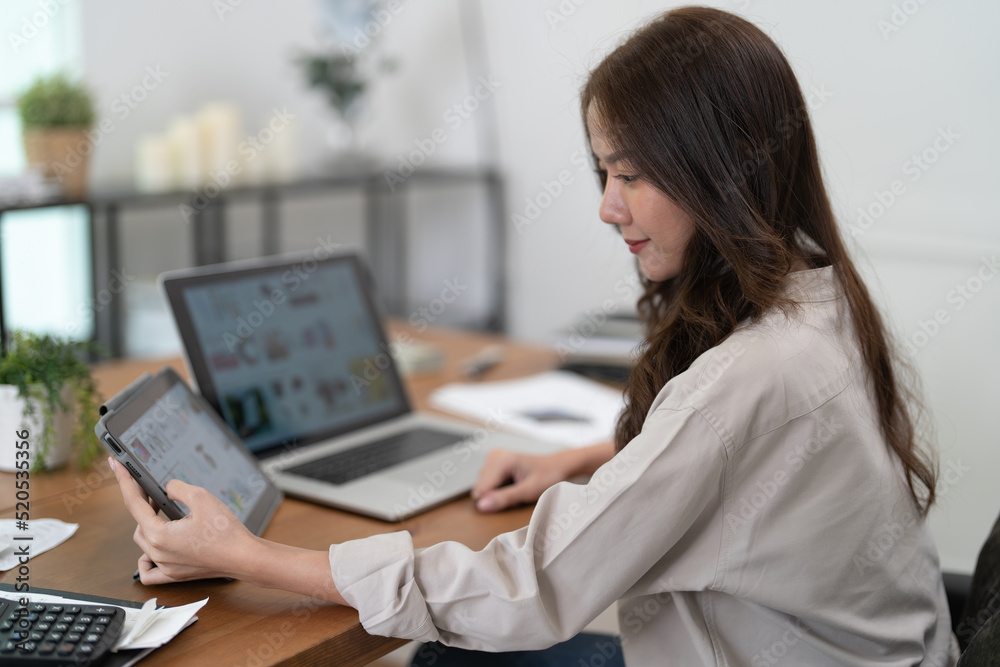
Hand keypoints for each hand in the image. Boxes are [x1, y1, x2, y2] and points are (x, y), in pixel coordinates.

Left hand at [110, 457, 256, 584]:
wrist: (244, 557)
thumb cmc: (226, 533)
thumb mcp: (202, 498)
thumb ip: (179, 488)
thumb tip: (168, 487)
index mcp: (159, 535)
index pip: (134, 503)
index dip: (126, 482)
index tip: (118, 467)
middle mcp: (158, 553)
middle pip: (138, 524)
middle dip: (142, 504)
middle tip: (152, 490)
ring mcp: (166, 566)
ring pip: (143, 543)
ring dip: (148, 525)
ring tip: (161, 512)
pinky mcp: (175, 574)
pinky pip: (149, 570)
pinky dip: (146, 559)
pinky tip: (155, 550)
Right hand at [471, 448, 578, 512]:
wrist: (557, 466)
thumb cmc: (547, 477)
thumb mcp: (528, 491)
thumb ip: (504, 498)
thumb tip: (481, 506)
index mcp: (501, 460)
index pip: (482, 489)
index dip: (494, 501)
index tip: (513, 500)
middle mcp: (494, 456)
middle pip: (481, 488)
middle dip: (496, 496)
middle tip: (516, 493)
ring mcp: (493, 457)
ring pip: (483, 486)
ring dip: (497, 493)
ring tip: (516, 489)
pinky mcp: (494, 462)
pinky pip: (487, 482)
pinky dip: (498, 488)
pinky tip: (511, 485)